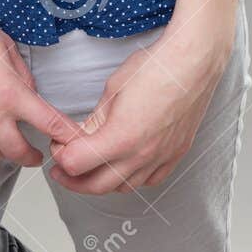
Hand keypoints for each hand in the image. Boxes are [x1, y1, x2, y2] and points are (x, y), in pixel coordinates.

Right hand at [0, 0, 79, 166]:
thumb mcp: (7, 47)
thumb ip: (22, 76)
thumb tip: (30, 97)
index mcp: (9, 90)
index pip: (48, 123)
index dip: (66, 137)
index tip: (73, 144)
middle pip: (17, 151)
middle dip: (31, 157)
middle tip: (36, 155)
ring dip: (1, 154)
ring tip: (4, 144)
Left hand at [48, 16, 233, 194]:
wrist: (192, 63)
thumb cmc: (154, 69)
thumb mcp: (112, 90)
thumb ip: (95, 120)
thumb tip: (80, 137)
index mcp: (121, 138)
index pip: (77, 164)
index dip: (62, 157)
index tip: (58, 148)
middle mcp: (142, 155)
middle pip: (97, 186)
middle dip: (73, 179)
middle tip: (62, 170)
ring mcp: (160, 159)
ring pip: (123, 187)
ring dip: (102, 181)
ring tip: (90, 168)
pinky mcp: (175, 156)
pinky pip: (148, 181)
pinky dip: (131, 179)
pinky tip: (123, 167)